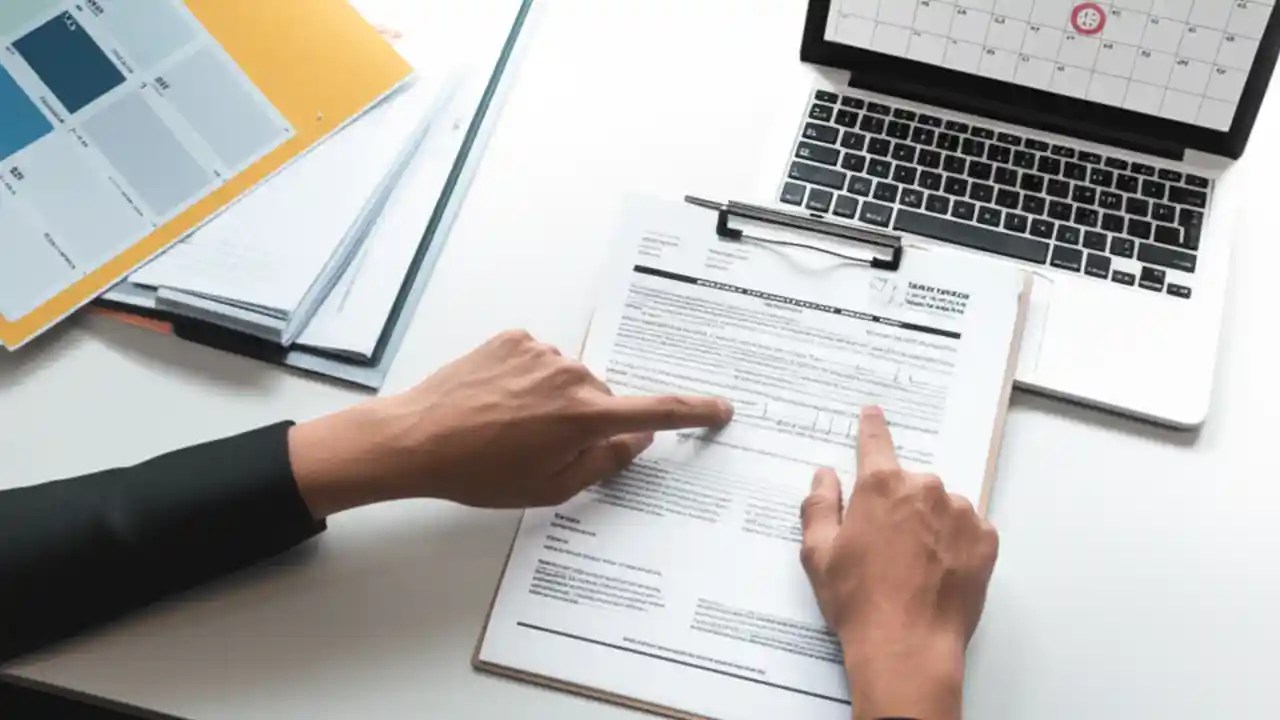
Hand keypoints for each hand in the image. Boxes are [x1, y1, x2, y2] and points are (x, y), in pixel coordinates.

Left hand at [289, 330, 733, 516]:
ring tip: (510, 427)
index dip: (695, 411)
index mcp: (585, 416)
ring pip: (571, 380)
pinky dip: (531, 380)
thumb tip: (635, 439)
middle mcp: (570, 374)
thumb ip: (604, 462)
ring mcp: (540, 351)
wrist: (415, 439)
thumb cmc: (478, 472)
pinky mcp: (514, 338)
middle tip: (543, 451)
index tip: (720, 409)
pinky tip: (500, 403)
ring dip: (556, 401)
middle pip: (604, 400)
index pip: (657, 411)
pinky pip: (541, 361)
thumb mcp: (550, 487)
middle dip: (588, 424)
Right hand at [800, 406, 997, 719]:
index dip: (871, 426)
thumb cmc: (858, 601)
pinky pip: (968, 529)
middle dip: (898, 506)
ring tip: (913, 566)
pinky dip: (954, 543)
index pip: (875, 441)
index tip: (873, 413)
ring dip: (929, 524)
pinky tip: (938, 571)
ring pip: (940, 506)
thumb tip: (824, 476)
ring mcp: (960, 513)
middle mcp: (925, 489)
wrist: (907, 645)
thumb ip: (819, 506)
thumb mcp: (818, 554)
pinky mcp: (986, 539)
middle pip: (909, 484)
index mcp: (881, 486)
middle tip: (885, 547)